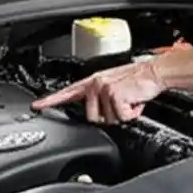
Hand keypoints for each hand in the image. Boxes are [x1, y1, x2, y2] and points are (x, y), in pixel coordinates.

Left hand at [30, 60, 167, 123]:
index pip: (67, 92)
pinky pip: (120, 118)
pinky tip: (134, 102)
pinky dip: (131, 114)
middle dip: (108, 116)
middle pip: (90, 117)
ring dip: (121, 115)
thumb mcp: (114, 86)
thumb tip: (96, 112)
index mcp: (92, 81)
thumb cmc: (138, 81)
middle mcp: (95, 84)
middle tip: (121, 104)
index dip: (51, 100)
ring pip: (105, 119)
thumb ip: (99, 97)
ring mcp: (103, 89)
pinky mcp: (114, 95)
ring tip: (129, 101)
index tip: (37, 105)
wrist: (155, 73)